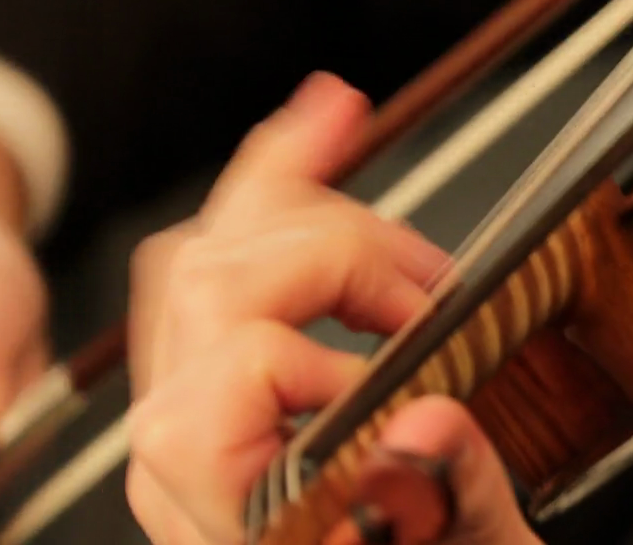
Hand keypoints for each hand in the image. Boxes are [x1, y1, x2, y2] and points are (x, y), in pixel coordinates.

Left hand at [127, 73, 539, 544]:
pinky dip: (270, 195)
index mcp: (229, 502)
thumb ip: (445, 501)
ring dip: (290, 195)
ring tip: (347, 129)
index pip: (237, 365)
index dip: (337, 343)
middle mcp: (187, 455)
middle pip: (208, 280)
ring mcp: (194, 414)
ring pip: (198, 253)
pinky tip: (320, 135)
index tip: (424, 358)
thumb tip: (424, 421)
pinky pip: (214, 265)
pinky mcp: (220, 388)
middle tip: (430, 278)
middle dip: (338, 248)